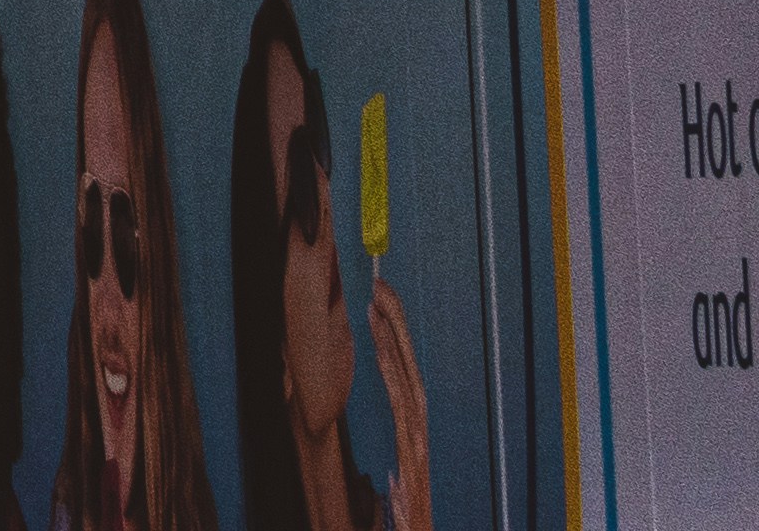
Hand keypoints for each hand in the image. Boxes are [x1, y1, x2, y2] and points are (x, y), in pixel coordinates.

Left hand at [364, 282, 429, 530]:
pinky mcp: (414, 463)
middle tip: (379, 286)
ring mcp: (418, 449)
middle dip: (396, 328)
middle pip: (409, 373)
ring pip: (407, 386)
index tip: (375, 303)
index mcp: (410, 439)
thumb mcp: (397, 497)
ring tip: (375, 308)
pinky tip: (385, 355)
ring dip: (393, 345)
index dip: (392, 342)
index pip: (401, 380)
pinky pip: (402, 414)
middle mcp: (418, 438)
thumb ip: (393, 480)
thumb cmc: (410, 527)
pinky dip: (396, 383)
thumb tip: (382, 473)